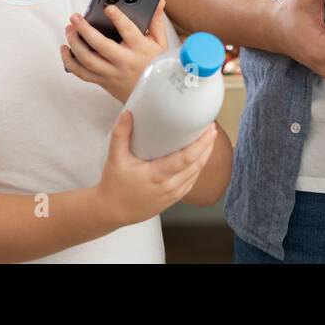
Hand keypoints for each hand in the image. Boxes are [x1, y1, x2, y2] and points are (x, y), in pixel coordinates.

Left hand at [62, 0, 170, 102]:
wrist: (153, 98)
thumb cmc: (156, 68)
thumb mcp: (160, 44)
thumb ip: (156, 22)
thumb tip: (158, 3)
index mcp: (140, 50)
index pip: (129, 32)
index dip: (118, 18)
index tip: (108, 8)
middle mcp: (124, 62)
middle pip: (101, 46)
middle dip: (85, 30)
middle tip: (76, 18)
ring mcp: (111, 74)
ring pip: (87, 60)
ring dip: (75, 43)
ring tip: (69, 30)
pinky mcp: (102, 82)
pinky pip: (82, 73)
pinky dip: (70, 62)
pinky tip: (65, 49)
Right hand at [94, 111, 216, 225]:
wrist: (112, 211)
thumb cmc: (114, 185)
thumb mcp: (115, 158)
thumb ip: (120, 134)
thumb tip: (128, 113)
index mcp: (157, 175)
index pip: (186, 159)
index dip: (201, 144)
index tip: (209, 130)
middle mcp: (169, 187)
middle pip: (197, 165)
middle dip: (207, 146)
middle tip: (212, 129)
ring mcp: (173, 195)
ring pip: (196, 174)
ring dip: (205, 157)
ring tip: (208, 140)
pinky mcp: (173, 199)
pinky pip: (191, 182)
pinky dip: (198, 169)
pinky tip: (199, 159)